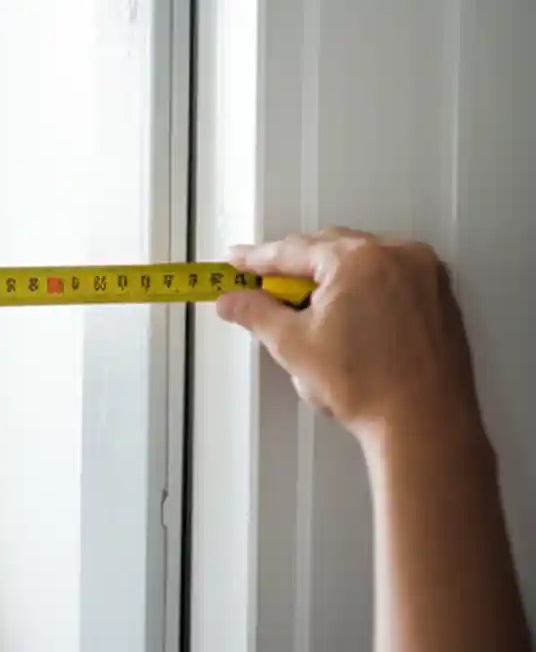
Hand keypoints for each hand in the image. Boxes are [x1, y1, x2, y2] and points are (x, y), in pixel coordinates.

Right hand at [217, 228, 478, 439]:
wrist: (424, 425)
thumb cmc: (368, 387)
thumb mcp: (293, 346)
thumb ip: (256, 313)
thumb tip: (233, 300)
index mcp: (358, 259)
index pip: (293, 250)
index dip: (258, 259)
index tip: (238, 262)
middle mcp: (398, 255)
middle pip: (329, 248)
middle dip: (295, 268)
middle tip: (265, 288)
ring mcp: (425, 274)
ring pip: (362, 261)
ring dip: (331, 277)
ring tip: (307, 309)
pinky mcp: (440, 297)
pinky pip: (391, 277)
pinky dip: (364, 288)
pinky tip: (348, 316)